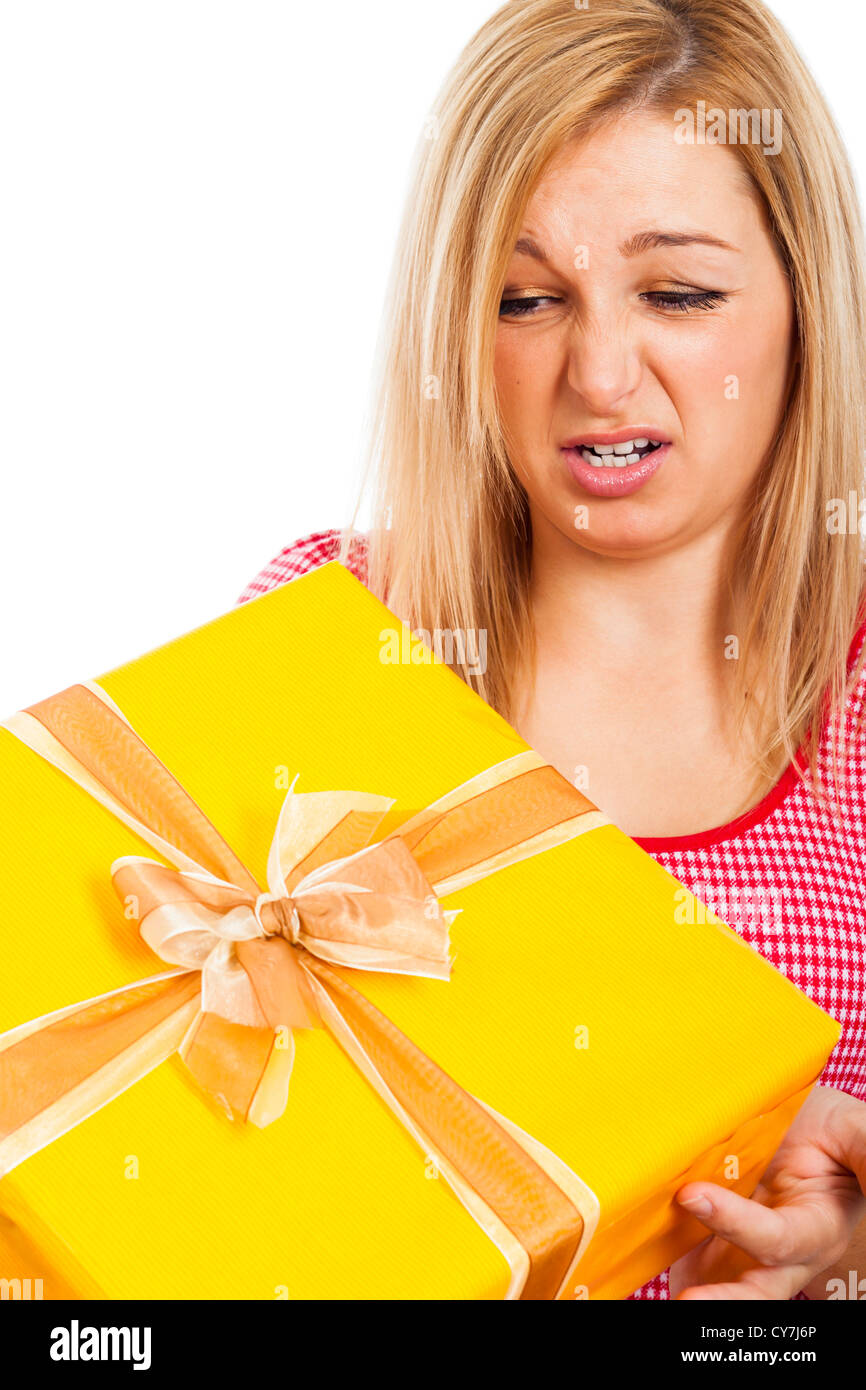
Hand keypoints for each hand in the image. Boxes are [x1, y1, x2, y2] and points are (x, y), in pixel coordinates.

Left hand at [669, 1085, 865, 1299]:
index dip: (737, 1223)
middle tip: (686, 1299)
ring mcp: (738, 1252)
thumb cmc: (827, 1129)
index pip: (777, 1239)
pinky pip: (684, 1262)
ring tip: (664, 1296)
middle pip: (752, 1292)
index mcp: (814, 1229)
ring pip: (714, 1285)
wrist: (788, 1120)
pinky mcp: (706, 1244)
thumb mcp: (853, 1133)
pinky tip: (630, 1257)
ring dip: (689, 1292)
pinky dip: (657, 1263)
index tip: (693, 1195)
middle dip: (721, 1301)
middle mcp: (776, 1253)